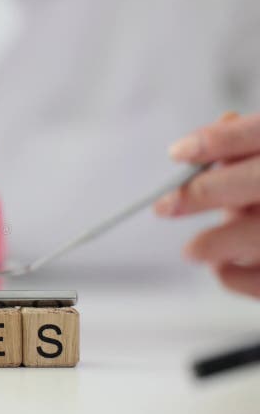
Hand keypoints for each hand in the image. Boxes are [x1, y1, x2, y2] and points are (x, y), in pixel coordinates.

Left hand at [155, 112, 259, 298]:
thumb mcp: (259, 162)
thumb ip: (241, 149)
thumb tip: (200, 143)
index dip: (222, 140)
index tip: (176, 153)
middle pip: (259, 180)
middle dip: (207, 192)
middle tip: (163, 207)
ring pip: (258, 233)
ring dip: (217, 243)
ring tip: (192, 251)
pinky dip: (232, 274)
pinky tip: (221, 266)